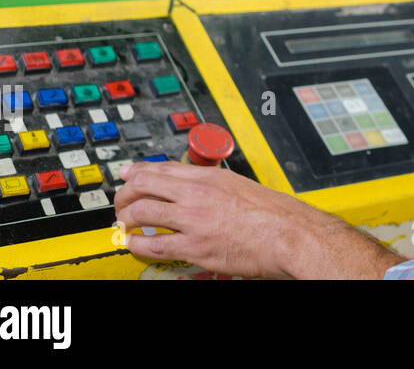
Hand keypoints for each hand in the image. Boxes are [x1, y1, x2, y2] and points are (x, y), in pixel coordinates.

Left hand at [113, 161, 400, 278]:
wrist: (292, 235)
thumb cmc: (279, 215)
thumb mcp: (245, 187)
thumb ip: (220, 187)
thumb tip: (206, 192)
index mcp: (212, 176)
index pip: (164, 166)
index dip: (139, 169)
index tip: (128, 172)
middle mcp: (199, 194)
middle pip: (145, 184)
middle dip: (125, 192)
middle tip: (120, 201)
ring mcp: (194, 220)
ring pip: (142, 212)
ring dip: (126, 217)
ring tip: (124, 223)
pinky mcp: (195, 247)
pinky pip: (153, 245)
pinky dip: (137, 244)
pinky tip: (134, 245)